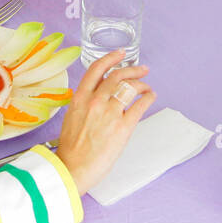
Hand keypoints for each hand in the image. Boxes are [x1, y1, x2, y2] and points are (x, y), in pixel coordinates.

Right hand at [55, 50, 154, 195]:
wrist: (72, 169)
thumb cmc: (71, 149)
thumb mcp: (72, 118)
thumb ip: (85, 104)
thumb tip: (101, 97)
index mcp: (80, 98)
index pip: (96, 69)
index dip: (111, 58)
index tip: (121, 53)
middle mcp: (95, 101)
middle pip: (118, 75)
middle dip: (133, 69)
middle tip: (142, 69)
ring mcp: (110, 113)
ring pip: (131, 87)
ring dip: (142, 84)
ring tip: (147, 87)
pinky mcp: (123, 127)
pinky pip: (140, 105)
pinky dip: (148, 97)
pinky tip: (150, 97)